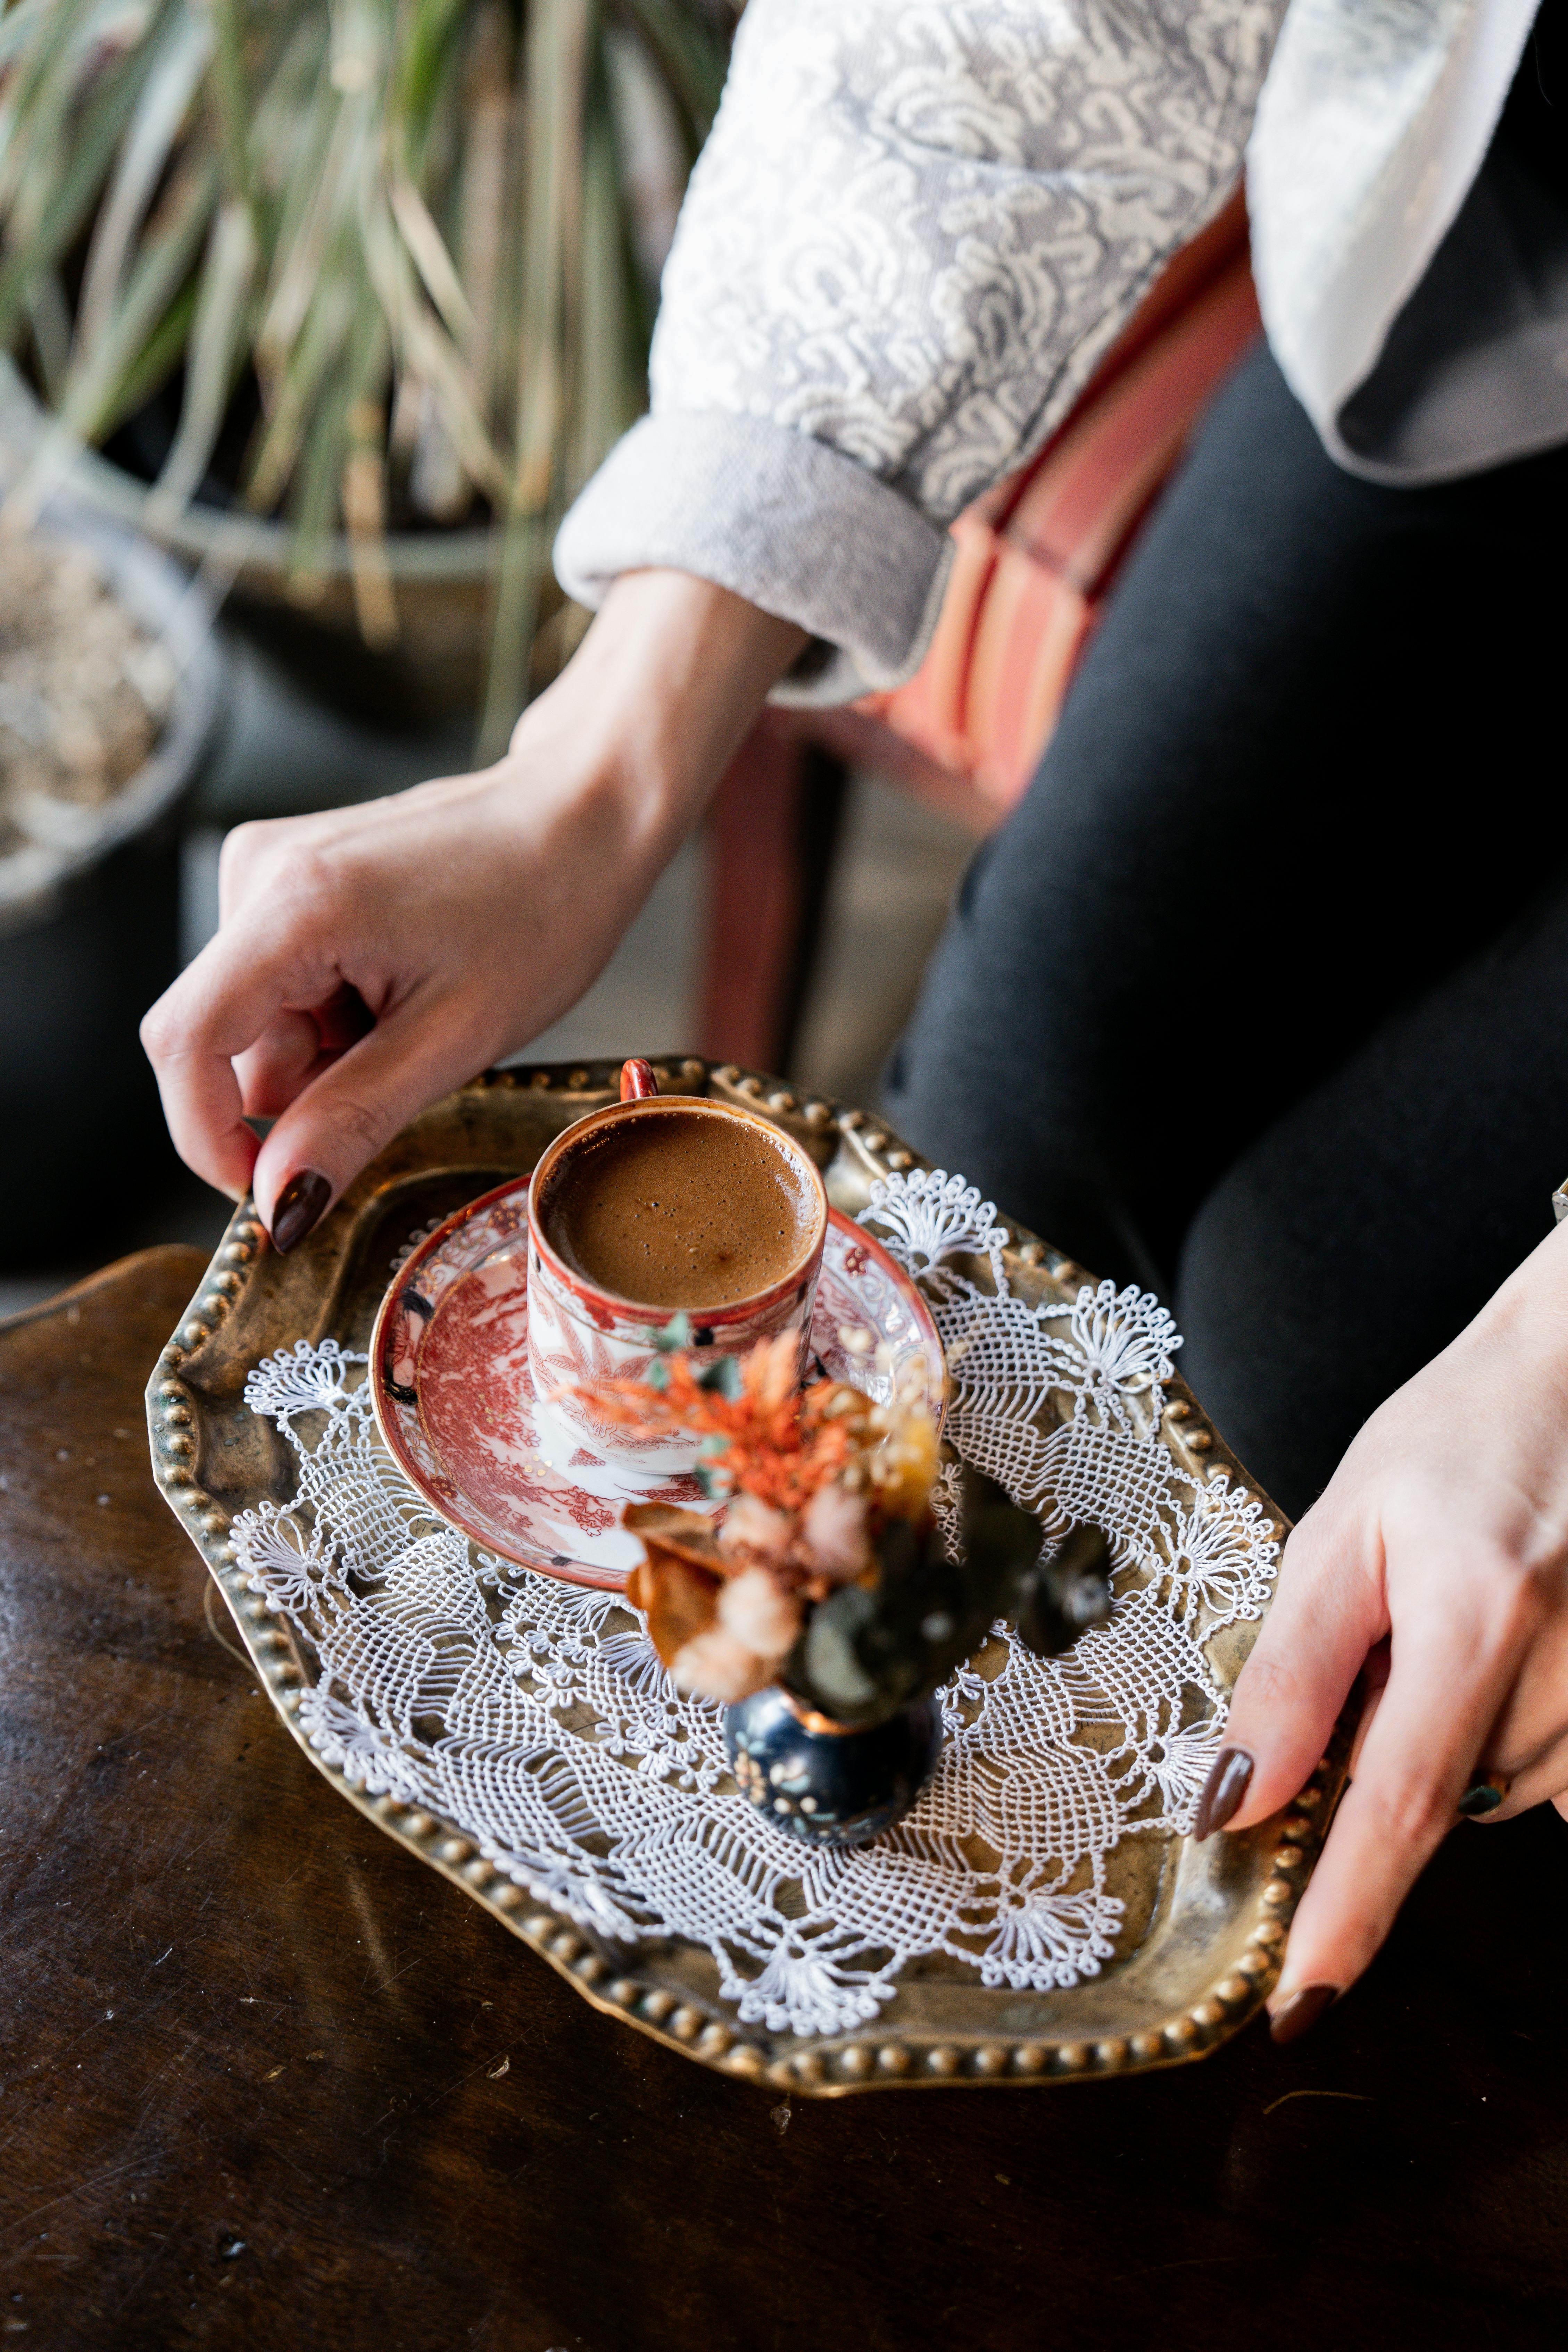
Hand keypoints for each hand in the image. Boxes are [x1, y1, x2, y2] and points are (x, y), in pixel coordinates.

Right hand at [141, 572, 804, 1246]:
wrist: (584, 817)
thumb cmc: (544, 909)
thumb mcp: (456, 1038)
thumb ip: (352, 1121)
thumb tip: (278, 1205)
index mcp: (294, 904)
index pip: (186, 1043)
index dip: (207, 1135)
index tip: (265, 1190)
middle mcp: (260, 872)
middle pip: (226, 1038)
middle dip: (305, 1084)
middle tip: (407, 1064)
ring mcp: (270, 866)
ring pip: (258, 1020)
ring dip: (329, 1050)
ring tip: (418, 1014)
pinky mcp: (289, 874)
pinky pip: (281, 983)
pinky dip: (337, 1013)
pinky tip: (403, 986)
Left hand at [1199, 1219, 1567, 2039]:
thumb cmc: (1459, 1438)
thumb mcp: (1345, 1528)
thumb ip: (1292, 1672)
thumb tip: (1233, 1802)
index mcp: (1477, 1612)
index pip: (1395, 1806)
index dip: (1345, 1917)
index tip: (1298, 2002)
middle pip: (1443, 1794)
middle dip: (1388, 1749)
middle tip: (1392, 1634)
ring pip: (1501, 1786)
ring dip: (1452, 1730)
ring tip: (1462, 1616)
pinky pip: (1556, 1767)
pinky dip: (1507, 1728)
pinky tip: (1508, 1641)